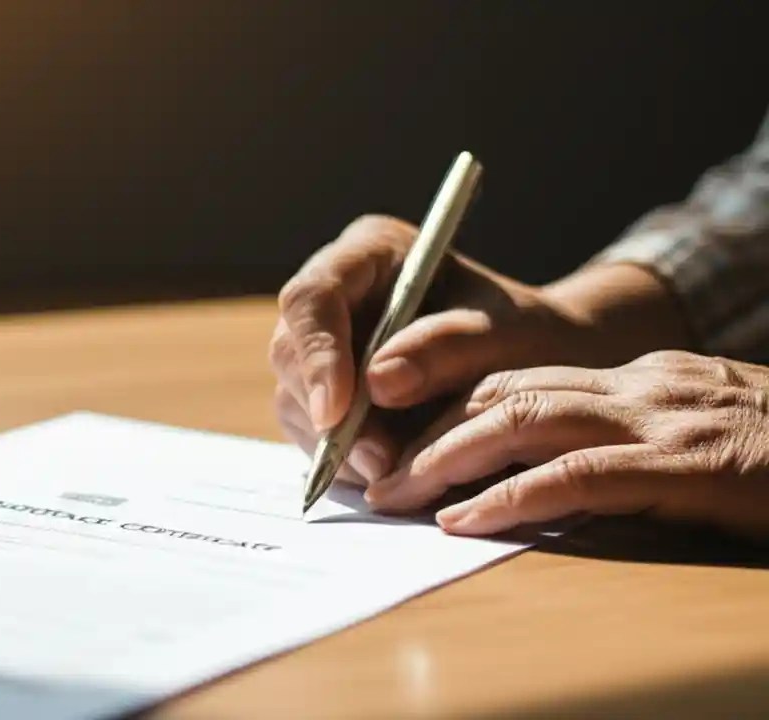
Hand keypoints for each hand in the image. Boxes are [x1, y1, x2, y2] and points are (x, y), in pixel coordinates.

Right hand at [270, 214, 685, 484]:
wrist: (538, 368)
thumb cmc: (527, 338)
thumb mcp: (506, 335)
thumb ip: (449, 348)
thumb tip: (378, 381)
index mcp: (371, 253)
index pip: (314, 296)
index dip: (316, 352)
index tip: (337, 411)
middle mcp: (335, 295)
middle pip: (290, 350)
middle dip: (329, 412)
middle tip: (381, 461)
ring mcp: (323, 346)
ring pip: (294, 398)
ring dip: (337, 444)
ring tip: (397, 468)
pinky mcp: (324, 392)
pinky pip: (310, 432)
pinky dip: (344, 459)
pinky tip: (391, 468)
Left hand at [365, 351, 768, 540]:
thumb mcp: (701, 438)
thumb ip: (629, 447)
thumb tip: (546, 477)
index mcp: (643, 379)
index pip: (525, 379)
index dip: (454, 408)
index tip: (402, 437)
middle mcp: (645, 386)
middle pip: (511, 393)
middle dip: (433, 429)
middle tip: (378, 471)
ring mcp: (668, 419)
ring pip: (530, 420)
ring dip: (451, 456)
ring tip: (399, 492)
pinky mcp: (692, 465)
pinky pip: (582, 476)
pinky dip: (513, 495)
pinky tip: (467, 517)